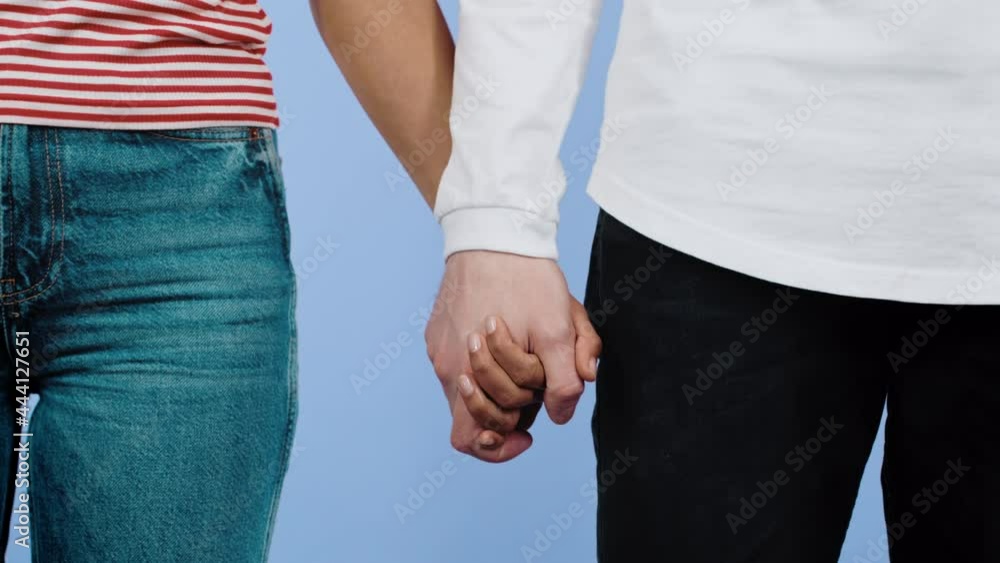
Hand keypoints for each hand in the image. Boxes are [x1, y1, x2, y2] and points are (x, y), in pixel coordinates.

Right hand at [425, 250, 600, 462]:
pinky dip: (486, 360)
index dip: (499, 446)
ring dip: (500, 381)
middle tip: (537, 383)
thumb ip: (564, 380)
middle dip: (509, 408)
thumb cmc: (526, 277)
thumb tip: (560, 415)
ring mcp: (439, 346)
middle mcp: (445, 366)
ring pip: (469, 386)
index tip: (528, 433)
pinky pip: (461, 360)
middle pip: (474, 413)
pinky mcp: (438, 329)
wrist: (493, 228)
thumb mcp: (558, 328)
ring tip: (525, 351)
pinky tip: (508, 331)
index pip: (469, 438)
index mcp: (466, 375)